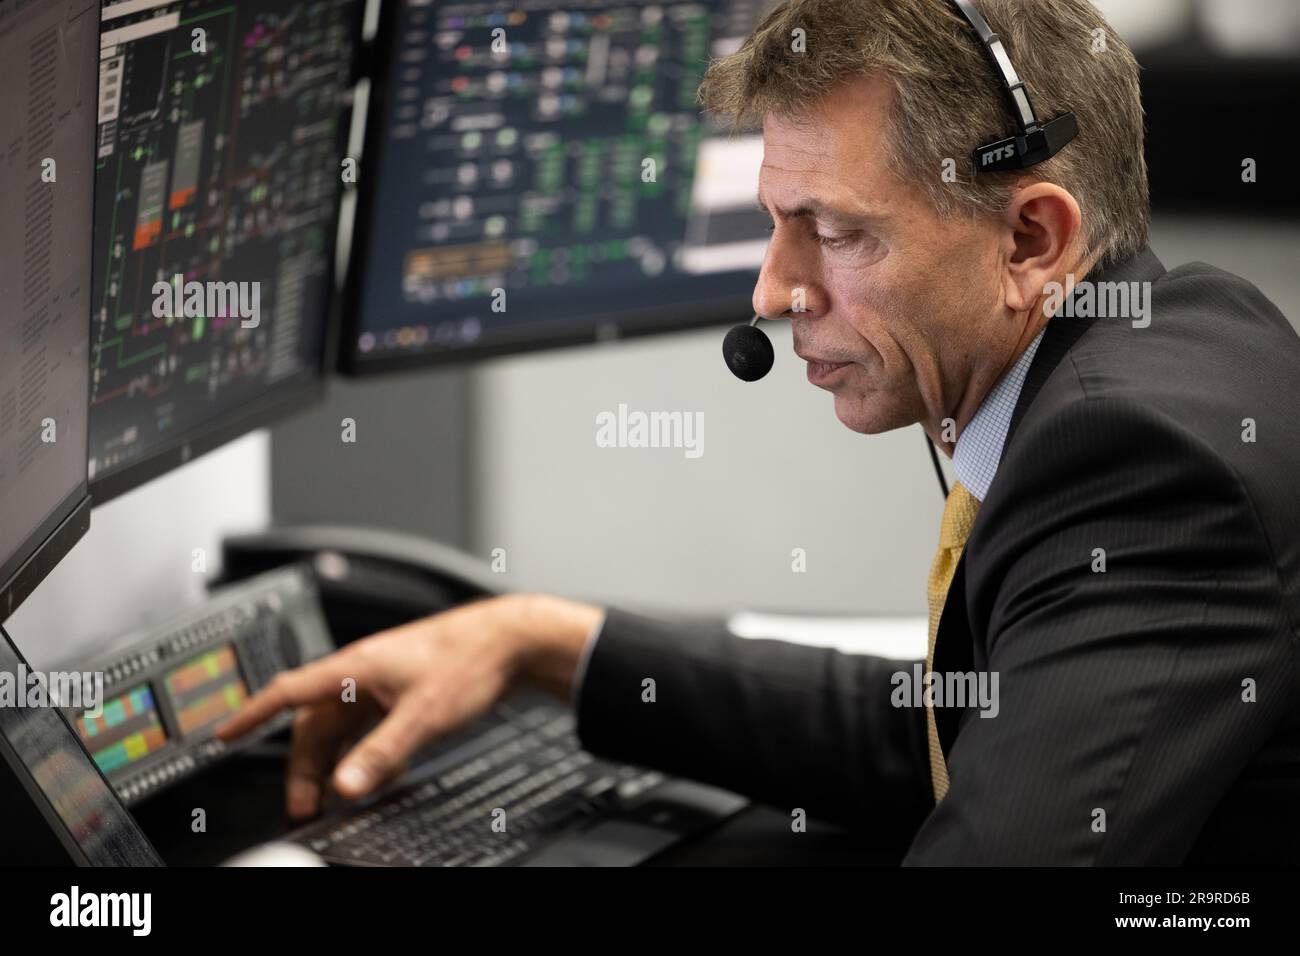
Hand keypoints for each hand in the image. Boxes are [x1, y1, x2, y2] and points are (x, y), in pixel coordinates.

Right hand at [215, 592, 601, 819]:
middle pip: (315, 723)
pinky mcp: (405, 691)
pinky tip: (377, 775)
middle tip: (303, 806)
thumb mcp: (423, 715)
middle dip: (303, 766)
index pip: (288, 691)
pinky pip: (370, 727)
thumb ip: (381, 754)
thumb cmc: (471, 659)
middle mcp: (364, 672)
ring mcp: (385, 682)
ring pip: (344, 728)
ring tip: (334, 798)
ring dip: (335, 763)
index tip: (224, 734)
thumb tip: (344, 787)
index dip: (252, 714)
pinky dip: (365, 753)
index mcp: (355, 667)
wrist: (513, 640)